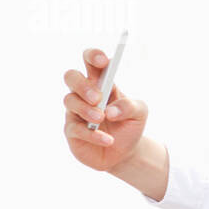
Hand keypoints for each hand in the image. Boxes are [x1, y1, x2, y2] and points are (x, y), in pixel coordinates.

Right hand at [63, 46, 148, 171]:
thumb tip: (111, 111)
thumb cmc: (129, 125)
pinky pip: (76, 129)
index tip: (103, 61)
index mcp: (101, 82)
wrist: (125, 153)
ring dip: (87, 109)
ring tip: (101, 118)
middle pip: (71, 77)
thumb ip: (129, 107)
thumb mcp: (139, 113)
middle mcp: (84, 94)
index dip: (93, 56)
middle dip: (82, 85)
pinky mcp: (72, 131)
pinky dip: (93, 134)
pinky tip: (107, 139)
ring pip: (70, 101)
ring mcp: (75, 111)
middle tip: (97, 97)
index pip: (91, 61)